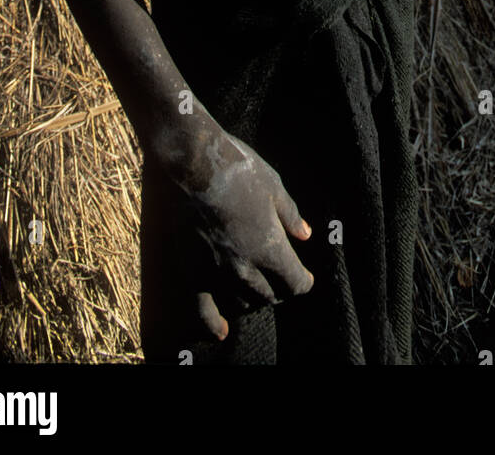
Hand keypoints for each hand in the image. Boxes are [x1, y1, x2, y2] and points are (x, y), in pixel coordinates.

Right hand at [185, 134, 313, 341]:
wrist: (189, 162)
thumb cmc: (236, 168)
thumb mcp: (273, 185)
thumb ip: (290, 215)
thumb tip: (305, 234)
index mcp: (270, 247)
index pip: (295, 283)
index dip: (303, 281)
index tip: (304, 276)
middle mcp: (244, 268)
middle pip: (270, 296)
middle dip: (280, 289)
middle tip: (280, 278)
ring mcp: (216, 272)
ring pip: (241, 304)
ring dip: (252, 300)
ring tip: (255, 289)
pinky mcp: (191, 271)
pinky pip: (204, 310)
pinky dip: (214, 324)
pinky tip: (221, 331)